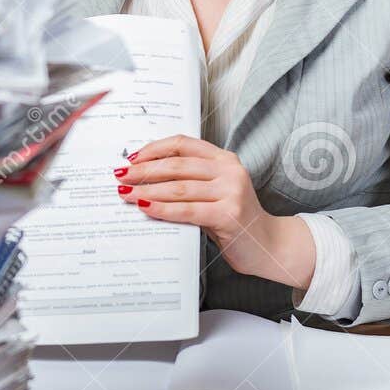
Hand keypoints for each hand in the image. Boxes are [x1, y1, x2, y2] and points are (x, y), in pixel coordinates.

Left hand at [113, 134, 316, 289]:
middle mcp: (229, 170)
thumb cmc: (234, 218)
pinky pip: (187, 210)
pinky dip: (163, 209)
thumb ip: (189, 181)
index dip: (154, 149)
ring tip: (126, 194)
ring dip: (147, 190)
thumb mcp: (214, 192)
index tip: (132, 159)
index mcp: (224, 159)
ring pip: (178, 187)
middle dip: (144, 171)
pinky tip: (146, 208)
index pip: (182, 144)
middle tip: (121, 177)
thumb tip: (143, 180)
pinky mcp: (228, 214)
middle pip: (176, 165)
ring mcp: (231, 191)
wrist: (268, 246)